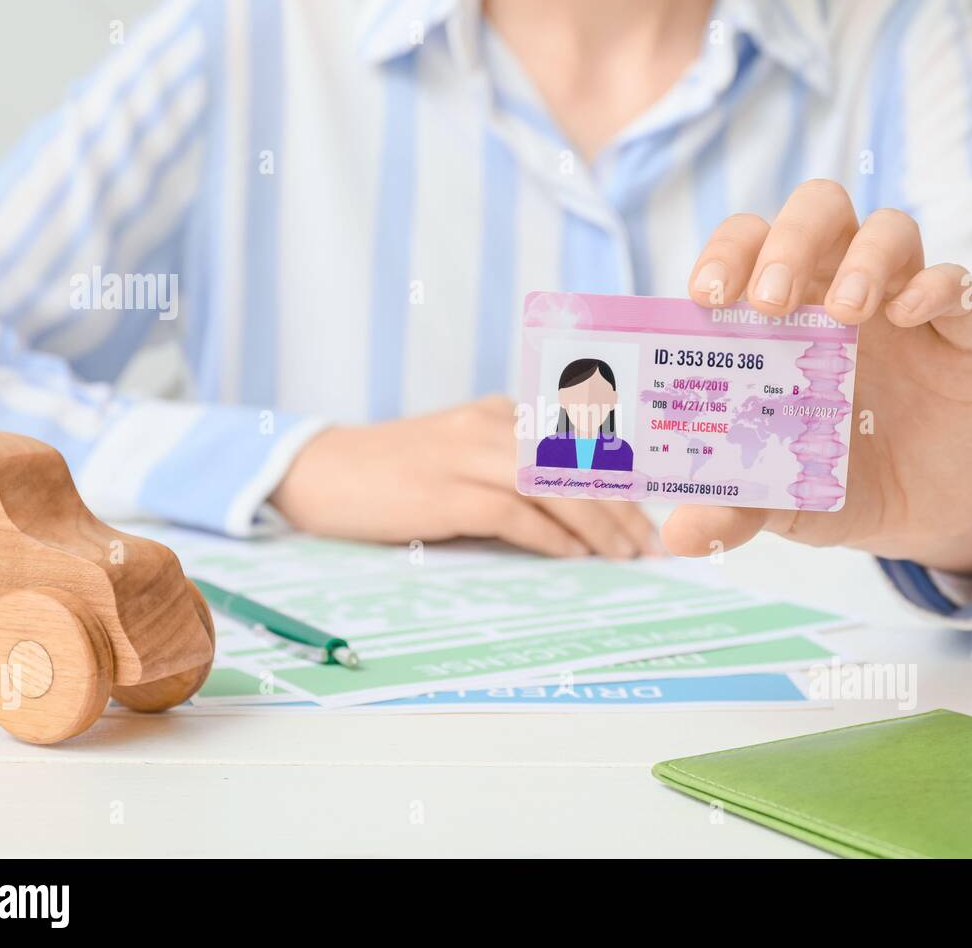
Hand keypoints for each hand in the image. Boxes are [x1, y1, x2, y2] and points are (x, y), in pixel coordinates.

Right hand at [271, 395, 658, 558]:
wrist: (321, 472)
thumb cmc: (395, 476)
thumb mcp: (461, 459)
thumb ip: (511, 476)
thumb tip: (576, 522)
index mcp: (499, 415)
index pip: (578, 445)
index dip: (620, 481)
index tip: (648, 515)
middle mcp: (490, 425)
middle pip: (576, 464)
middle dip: (621, 507)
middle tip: (650, 545)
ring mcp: (466, 456)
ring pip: (554, 486)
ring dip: (597, 524)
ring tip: (623, 555)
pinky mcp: (445, 492)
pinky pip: (513, 514)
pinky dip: (549, 537)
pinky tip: (572, 555)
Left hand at [666, 179, 971, 573]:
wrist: (911, 518)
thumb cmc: (829, 486)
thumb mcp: (777, 503)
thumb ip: (732, 509)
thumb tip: (679, 535)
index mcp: (779, 315)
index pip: (746, 246)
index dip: (725, 254)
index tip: (706, 295)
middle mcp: (836, 292)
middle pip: (817, 211)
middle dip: (789, 240)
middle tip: (771, 301)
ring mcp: (900, 305)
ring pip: (889, 229)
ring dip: (865, 257)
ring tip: (845, 312)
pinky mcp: (958, 333)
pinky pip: (957, 283)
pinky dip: (934, 287)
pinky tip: (907, 317)